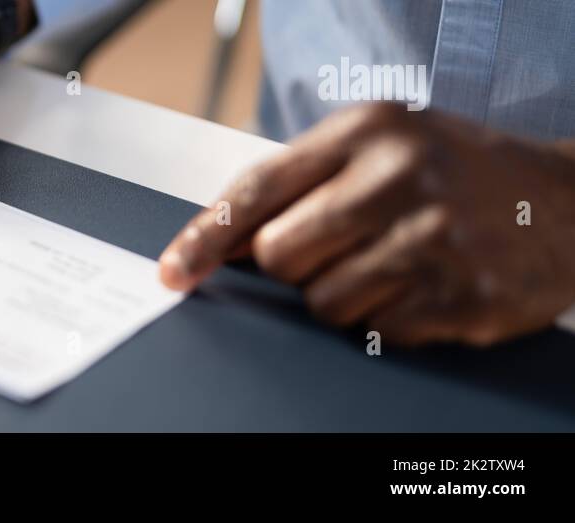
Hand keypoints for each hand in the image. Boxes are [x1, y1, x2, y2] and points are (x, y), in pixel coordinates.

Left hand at [158, 102, 574, 346]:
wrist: (567, 200)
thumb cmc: (453, 172)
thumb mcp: (378, 149)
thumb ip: (299, 185)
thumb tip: (217, 245)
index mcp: (365, 131)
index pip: (256, 190)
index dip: (204, 237)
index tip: (173, 271)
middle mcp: (398, 177)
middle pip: (280, 256)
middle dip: (295, 266)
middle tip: (342, 247)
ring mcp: (434, 238)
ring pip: (323, 303)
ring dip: (344, 297)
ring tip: (392, 263)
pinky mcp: (461, 294)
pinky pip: (377, 331)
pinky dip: (390, 319)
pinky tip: (425, 285)